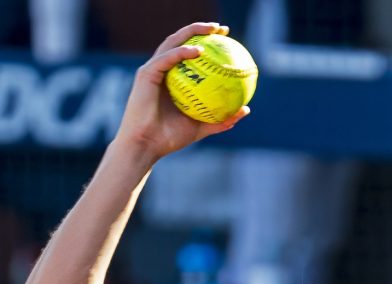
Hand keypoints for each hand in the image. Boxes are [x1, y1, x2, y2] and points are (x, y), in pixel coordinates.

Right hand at [113, 22, 250, 165]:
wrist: (146, 145)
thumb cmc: (169, 138)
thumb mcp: (201, 127)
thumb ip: (221, 119)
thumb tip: (245, 109)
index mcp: (172, 78)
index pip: (189, 54)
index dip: (206, 42)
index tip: (225, 39)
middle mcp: (161, 69)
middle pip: (181, 41)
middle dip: (200, 30)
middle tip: (221, 29)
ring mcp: (153, 69)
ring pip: (173, 42)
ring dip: (192, 32)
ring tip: (212, 30)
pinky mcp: (146, 74)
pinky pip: (167, 58)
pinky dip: (182, 52)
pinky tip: (198, 50)